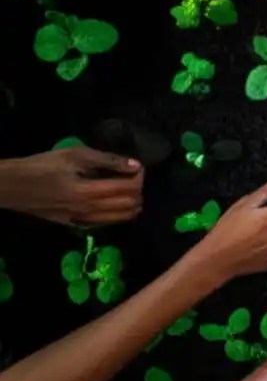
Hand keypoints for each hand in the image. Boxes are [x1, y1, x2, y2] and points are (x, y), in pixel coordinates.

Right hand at [0, 147, 142, 225]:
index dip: (139, 177)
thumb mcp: (74, 155)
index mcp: (88, 192)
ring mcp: (81, 221)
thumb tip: (135, 165)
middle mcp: (88, 210)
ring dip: (132, 205)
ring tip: (128, 190)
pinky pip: (105, 224)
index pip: (128, 189)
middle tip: (133, 178)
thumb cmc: (41, 166)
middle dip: (139, 191)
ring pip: (120, 219)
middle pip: (129, 206)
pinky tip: (113, 203)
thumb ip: (107, 160)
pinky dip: (117, 214)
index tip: (137, 167)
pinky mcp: (73, 225)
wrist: (10, 186)